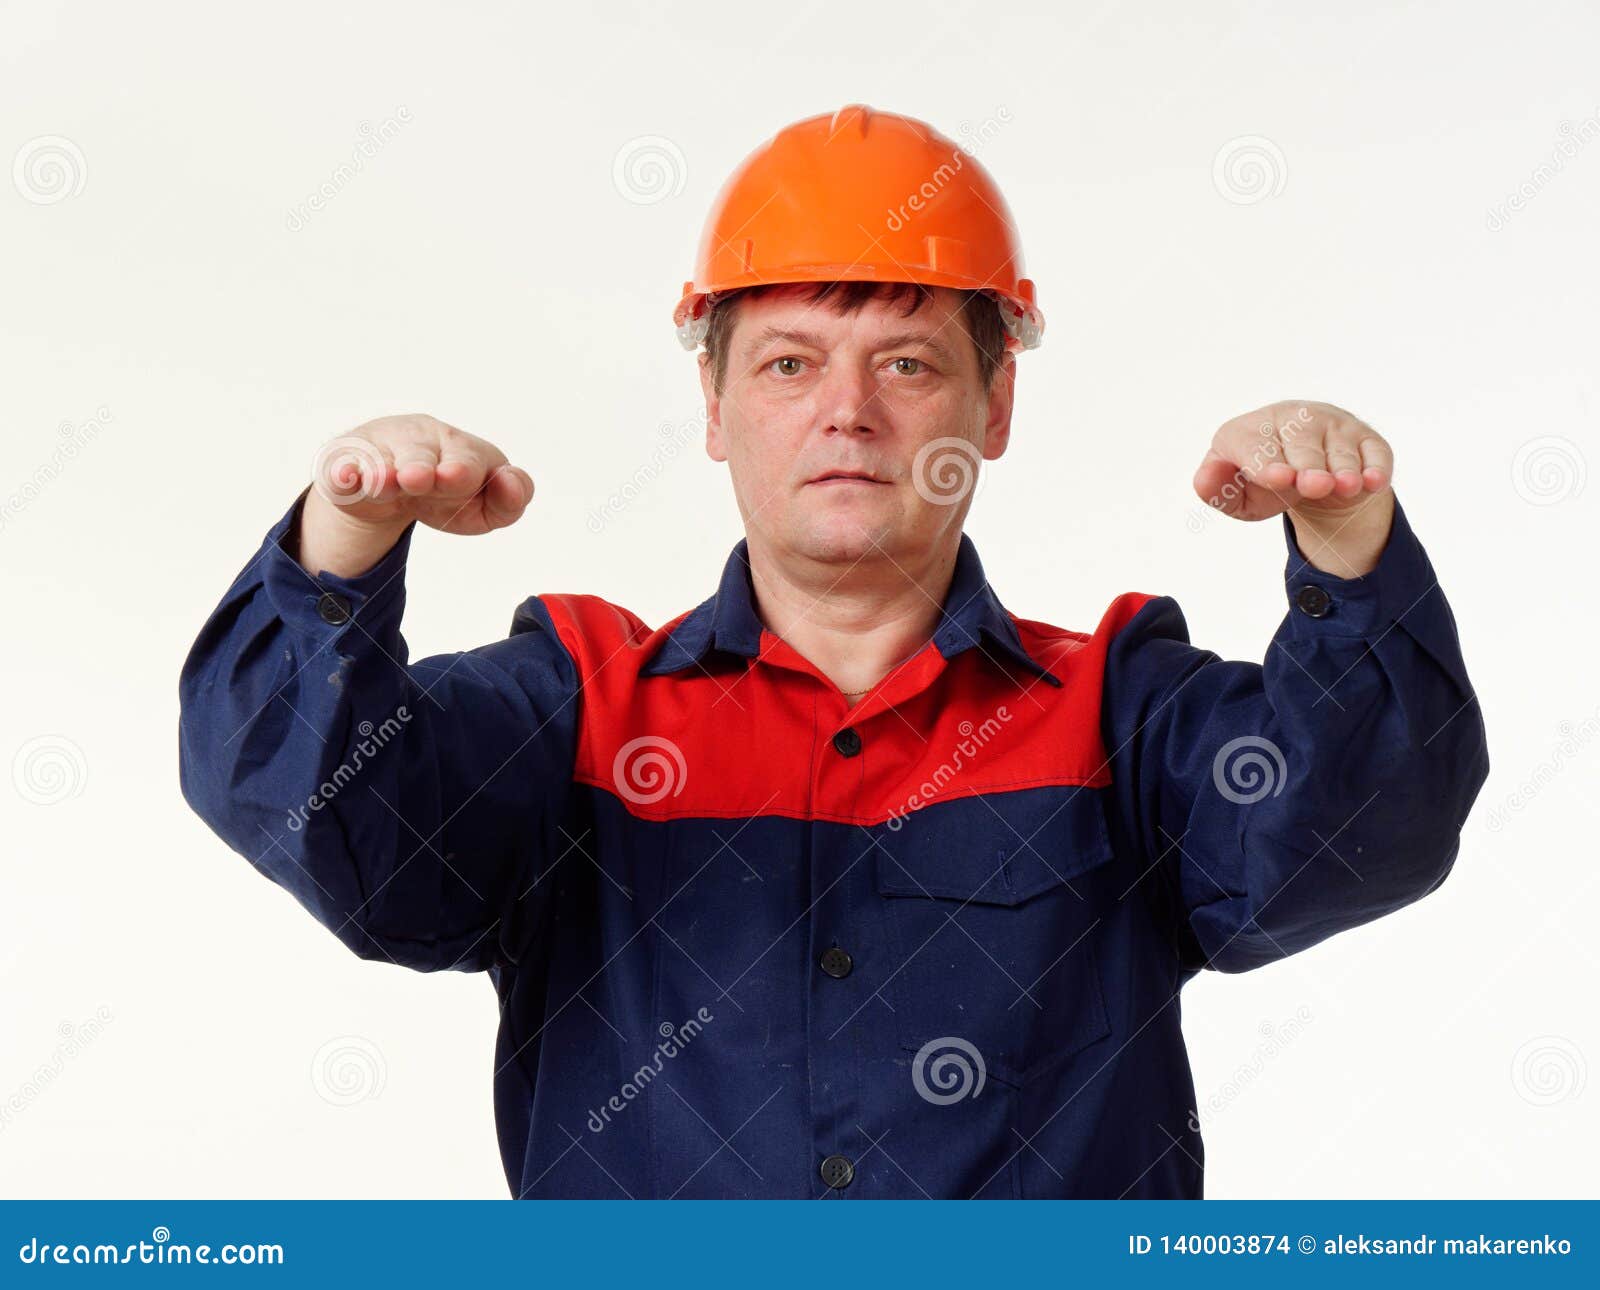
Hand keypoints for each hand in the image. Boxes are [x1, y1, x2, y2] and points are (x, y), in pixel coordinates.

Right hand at [300, 414, 533, 577]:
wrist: (386, 482)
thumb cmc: (444, 491)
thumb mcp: (482, 506)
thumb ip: (509, 502)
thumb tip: (511, 485)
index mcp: (461, 449)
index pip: (471, 460)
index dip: (465, 470)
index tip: (459, 477)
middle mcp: (422, 442)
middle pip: (422, 456)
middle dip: (422, 466)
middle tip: (421, 478)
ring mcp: (383, 451)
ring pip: (383, 462)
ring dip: (384, 474)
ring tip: (383, 483)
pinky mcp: (348, 464)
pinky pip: (343, 468)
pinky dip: (344, 473)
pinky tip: (346, 476)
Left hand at [1193, 400, 1395, 575]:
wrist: (1306, 471)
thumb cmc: (1263, 479)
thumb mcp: (1233, 491)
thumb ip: (1214, 487)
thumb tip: (1206, 477)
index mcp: (1249, 430)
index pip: (1255, 445)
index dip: (1266, 463)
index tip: (1278, 479)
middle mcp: (1292, 419)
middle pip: (1302, 445)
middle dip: (1308, 467)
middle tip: (1315, 485)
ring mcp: (1331, 424)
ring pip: (1339, 451)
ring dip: (1344, 469)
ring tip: (1345, 486)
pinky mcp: (1364, 437)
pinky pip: (1374, 451)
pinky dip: (1376, 466)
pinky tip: (1374, 481)